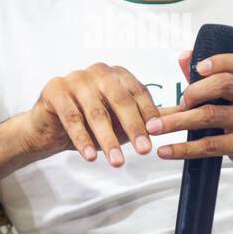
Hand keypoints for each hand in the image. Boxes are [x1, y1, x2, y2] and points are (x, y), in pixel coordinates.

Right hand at [18, 62, 164, 166]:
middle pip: (119, 100)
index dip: (148, 113)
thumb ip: (147, 118)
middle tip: (144, 150)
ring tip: (117, 162)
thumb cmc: (90, 122)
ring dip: (108, 139)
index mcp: (117, 74)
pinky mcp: (54, 90)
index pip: (138, 92)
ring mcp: (74, 78)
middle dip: (133, 127)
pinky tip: (89, 156)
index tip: (157, 135)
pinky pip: (71, 117)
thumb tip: (183, 118)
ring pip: (96, 111)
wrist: (50, 128)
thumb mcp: (122, 121)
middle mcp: (97, 71)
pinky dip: (82, 139)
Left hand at [145, 50, 232, 199]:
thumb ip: (212, 80)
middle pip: (223, 83)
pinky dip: (183, 148)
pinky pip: (210, 144)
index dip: (219, 61)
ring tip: (155, 129)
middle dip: (192, 92)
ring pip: (210, 115)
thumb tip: (184, 57)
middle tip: (177, 106)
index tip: (197, 68)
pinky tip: (166, 151)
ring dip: (177, 122)